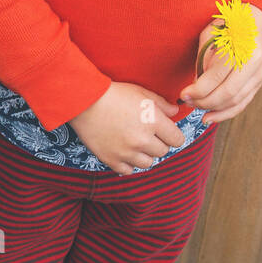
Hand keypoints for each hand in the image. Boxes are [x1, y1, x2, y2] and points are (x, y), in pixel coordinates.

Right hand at [68, 81, 184, 175]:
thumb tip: (175, 113)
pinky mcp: (111, 159)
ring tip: (134, 144)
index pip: (177, 140)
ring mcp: (126, 152)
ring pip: (147, 163)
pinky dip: (128, 163)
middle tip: (146, 134)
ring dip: (144, 154)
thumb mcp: (141, 92)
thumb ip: (162, 104)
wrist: (84, 101)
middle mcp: (142, 139)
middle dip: (158, 143)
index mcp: (153, 122)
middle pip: (163, 151)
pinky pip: (128, 170)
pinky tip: (123, 152)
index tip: (165, 132)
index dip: (173, 135)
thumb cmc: (113, 94)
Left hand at [178, 3, 261, 123]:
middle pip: (228, 93)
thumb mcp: (210, 35)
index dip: (198, 90)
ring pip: (235, 101)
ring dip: (213, 109)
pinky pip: (242, 104)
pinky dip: (225, 113)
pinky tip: (209, 118)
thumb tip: (194, 88)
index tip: (183, 94)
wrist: (255, 24)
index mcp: (241, 46)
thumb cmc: (227, 27)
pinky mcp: (259, 83)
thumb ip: (203, 60)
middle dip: (204, 102)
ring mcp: (260, 75)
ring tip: (195, 108)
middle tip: (188, 102)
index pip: (217, 76)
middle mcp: (254, 62)